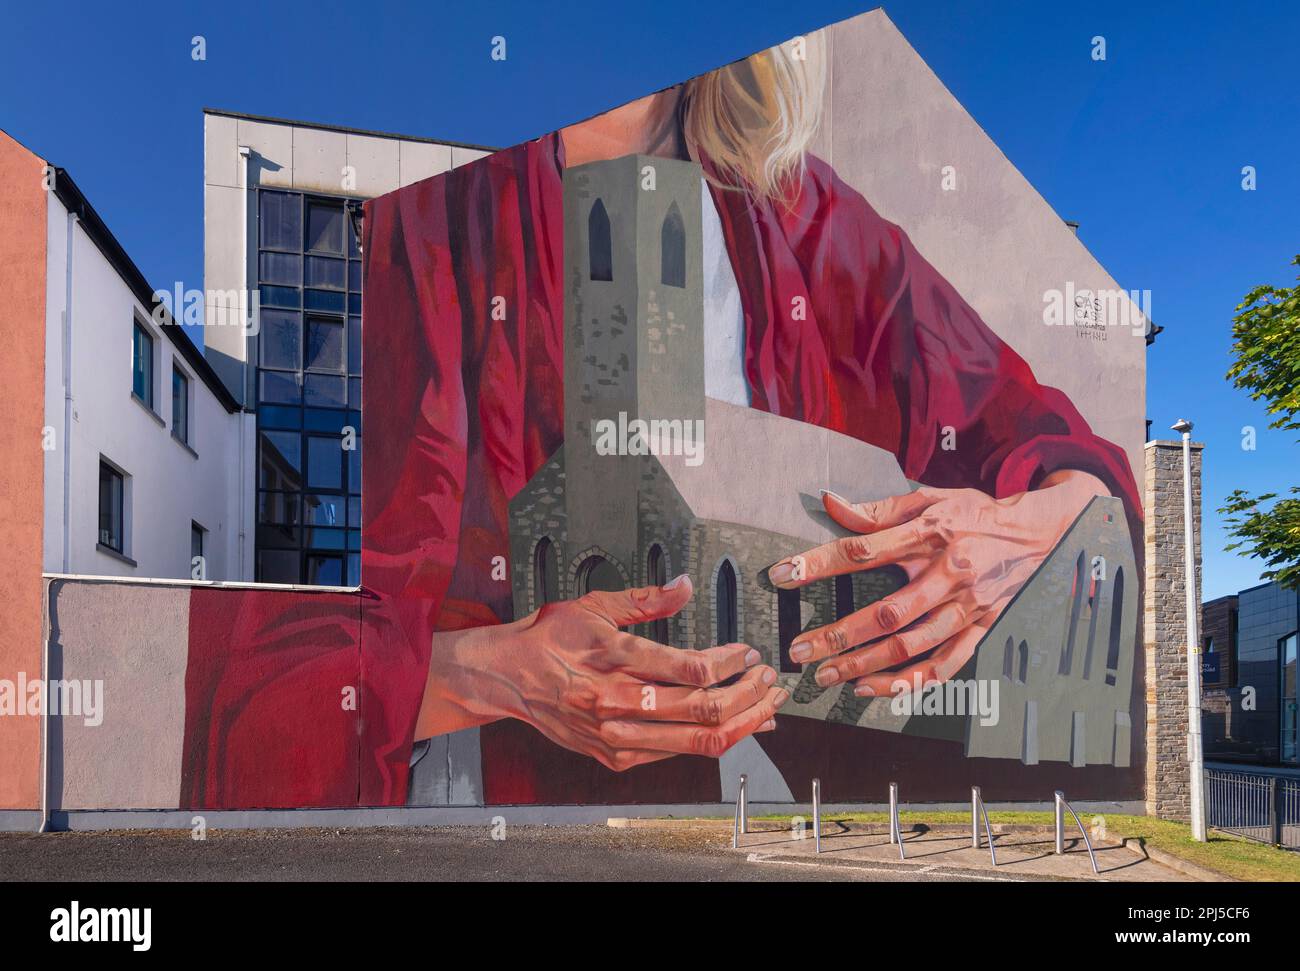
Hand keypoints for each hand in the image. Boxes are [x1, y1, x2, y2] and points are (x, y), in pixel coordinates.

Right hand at [416, 575, 787, 770]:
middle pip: (704, 711)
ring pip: (698, 742)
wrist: (506, 677)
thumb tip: (685, 586)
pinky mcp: (617, 757)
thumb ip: (647, 598)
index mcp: (616, 660)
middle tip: (768, 679)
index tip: (747, 652)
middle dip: (749, 695)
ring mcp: (618, 737)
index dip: (731, 663)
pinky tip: (735, 726)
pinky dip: (712, 740)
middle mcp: (618, 704)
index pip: (692, 671)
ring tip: (766, 706)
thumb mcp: (595, 605)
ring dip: (741, 723)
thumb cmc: (547, 640)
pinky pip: (677, 754)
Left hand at [766, 470, 1108, 696]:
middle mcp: (949, 573)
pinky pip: (944, 667)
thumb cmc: (975, 514)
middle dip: (837, 635)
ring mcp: (968, 606)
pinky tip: (875, 689)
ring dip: (865, 665)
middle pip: (885, 612)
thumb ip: (878, 508)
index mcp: (929, 534)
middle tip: (801, 650)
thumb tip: (830, 504)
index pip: (863, 551)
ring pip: (911, 647)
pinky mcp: (982, 629)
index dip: (819, 564)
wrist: (1039, 533)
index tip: (783, 575)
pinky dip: (909, 683)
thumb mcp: (930, 498)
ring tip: (828, 676)